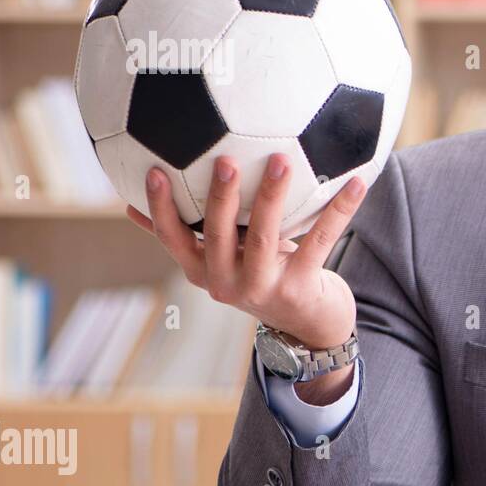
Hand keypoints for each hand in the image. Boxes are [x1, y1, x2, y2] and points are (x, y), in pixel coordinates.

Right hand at [125, 151, 366, 349]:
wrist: (310, 326)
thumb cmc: (263, 277)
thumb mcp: (223, 260)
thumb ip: (191, 235)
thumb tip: (130, 206)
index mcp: (202, 271)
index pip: (173, 239)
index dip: (161, 209)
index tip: (154, 172)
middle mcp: (227, 283)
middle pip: (218, 235)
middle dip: (219, 197)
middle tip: (226, 160)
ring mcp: (264, 288)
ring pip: (266, 237)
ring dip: (273, 197)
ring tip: (281, 161)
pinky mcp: (300, 288)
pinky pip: (320, 240)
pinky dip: (339, 210)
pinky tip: (356, 183)